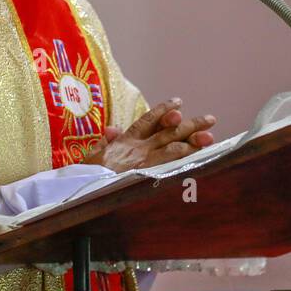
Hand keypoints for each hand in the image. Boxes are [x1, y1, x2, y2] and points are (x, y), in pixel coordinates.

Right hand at [81, 98, 215, 173]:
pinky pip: (168, 165)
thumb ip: (106, 141)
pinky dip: (183, 161)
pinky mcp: (144, 174)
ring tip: (209, 137)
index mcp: (124, 141)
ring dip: (192, 141)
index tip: (179, 102)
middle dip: (189, 124)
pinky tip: (198, 158)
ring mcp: (141, 161)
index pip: (148, 121)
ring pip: (172, 147)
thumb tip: (112, 128)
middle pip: (167, 131)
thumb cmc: (84, 175)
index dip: (164, 110)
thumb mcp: (92, 155)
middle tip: (210, 119)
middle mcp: (136, 147)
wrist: (79, 188)